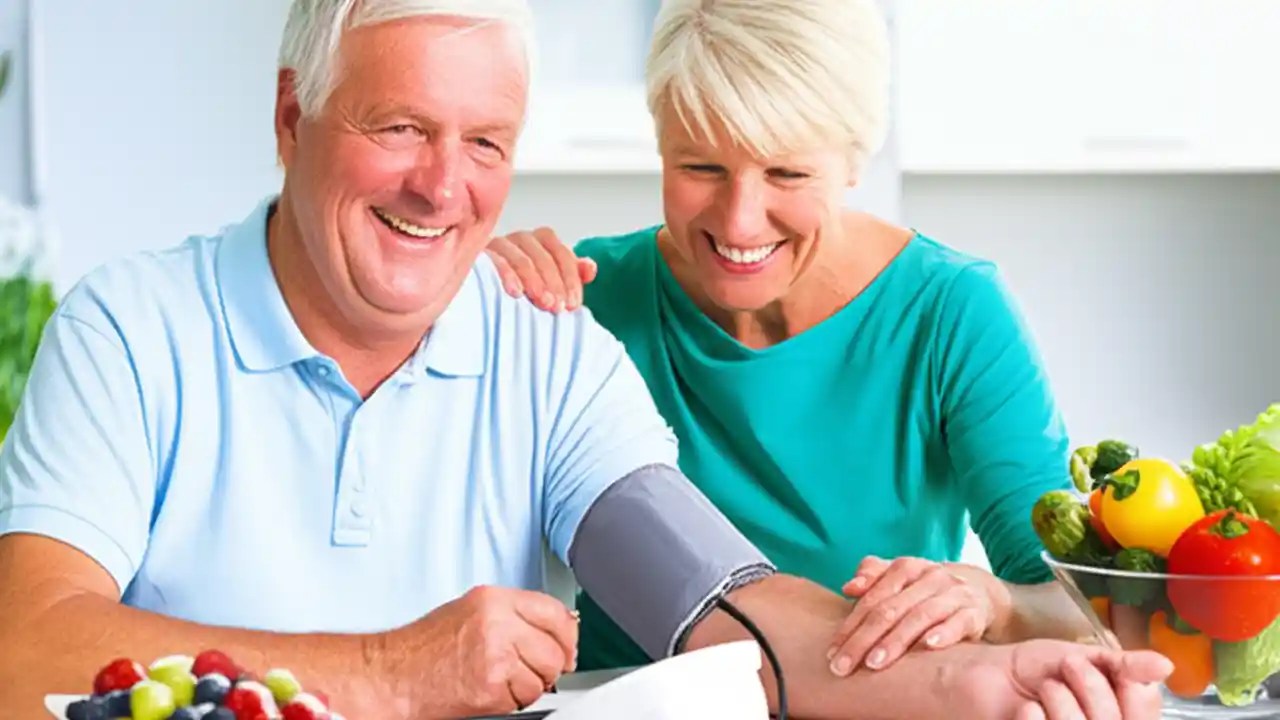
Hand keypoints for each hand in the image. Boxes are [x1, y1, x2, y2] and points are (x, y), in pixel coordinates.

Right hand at [386, 586, 577, 718]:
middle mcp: (497, 623)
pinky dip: (511, 703)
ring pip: (543, 679)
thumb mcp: (471, 612)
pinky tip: (489, 691)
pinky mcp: (490, 689)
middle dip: (549, 667)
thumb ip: (514, 615)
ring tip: (500, 680)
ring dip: (528, 687)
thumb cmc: (424, 648)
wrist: (392, 677)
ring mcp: (496, 656)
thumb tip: (557, 628)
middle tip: (528, 671)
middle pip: (555, 651)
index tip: (567, 647)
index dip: (567, 635)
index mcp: (494, 600)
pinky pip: (523, 701)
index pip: (555, 613)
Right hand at [487, 228, 596, 311]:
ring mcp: (497, 246)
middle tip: (558, 307)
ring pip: (519, 255)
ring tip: (541, 302)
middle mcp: (519, 240)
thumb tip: (589, 268)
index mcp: (540, 243)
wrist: (486, 304)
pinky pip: (493, 260)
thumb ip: (572, 276)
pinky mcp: (478, 256)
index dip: (570, 277)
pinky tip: (515, 292)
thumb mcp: (553, 287)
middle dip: (553, 281)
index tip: (573, 304)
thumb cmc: (525, 294)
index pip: (559, 251)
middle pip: (540, 253)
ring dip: (533, 279)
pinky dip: (506, 274)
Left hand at [828, 556, 1009, 673]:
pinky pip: (958, 623)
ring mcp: (953, 594)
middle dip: (864, 639)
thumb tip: (849, 587)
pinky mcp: (974, 613)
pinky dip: (943, 634)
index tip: (832, 651)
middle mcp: (929, 578)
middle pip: (890, 609)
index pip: (872, 598)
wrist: (979, 591)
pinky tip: (927, 647)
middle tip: (844, 665)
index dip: (850, 624)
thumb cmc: (926, 589)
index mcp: (906, 567)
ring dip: (895, 641)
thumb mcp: (900, 577)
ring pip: (920, 616)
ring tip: (874, 662)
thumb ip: (873, 577)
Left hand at [951, 639, 1171, 719]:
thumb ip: (1122, 664)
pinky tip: (1025, 707)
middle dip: (1093, 688)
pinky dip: (1035, 717)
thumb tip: (1166, 665)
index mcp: (1117, 712)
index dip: (1133, 691)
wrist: (982, 677)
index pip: (1147, 711)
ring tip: (1044, 686)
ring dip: (1063, 700)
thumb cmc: (1033, 669)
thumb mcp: (1081, 658)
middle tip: (1068, 665)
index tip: (1111, 669)